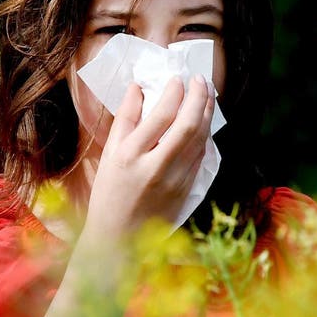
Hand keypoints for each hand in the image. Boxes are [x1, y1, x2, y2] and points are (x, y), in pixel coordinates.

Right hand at [81, 73, 213, 244]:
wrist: (118, 239)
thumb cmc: (109, 194)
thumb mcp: (109, 155)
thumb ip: (125, 119)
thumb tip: (138, 87)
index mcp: (129, 155)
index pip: (161, 115)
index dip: (174, 91)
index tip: (177, 78)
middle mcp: (154, 167)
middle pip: (188, 125)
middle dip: (199, 97)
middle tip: (201, 79)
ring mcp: (174, 181)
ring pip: (200, 140)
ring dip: (208, 113)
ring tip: (207, 94)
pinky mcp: (186, 191)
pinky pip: (201, 156)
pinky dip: (205, 135)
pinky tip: (205, 122)